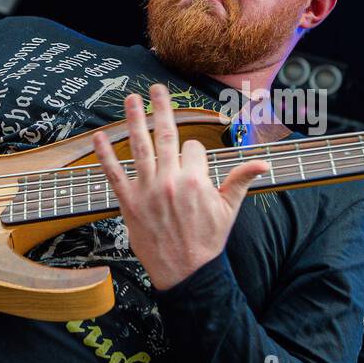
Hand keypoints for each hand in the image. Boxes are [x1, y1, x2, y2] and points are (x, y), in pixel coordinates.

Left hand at [91, 83, 268, 291]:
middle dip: (162, 109)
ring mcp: (147, 190)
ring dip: (135, 119)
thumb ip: (242, 180)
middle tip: (156, 90)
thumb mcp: (230, 209)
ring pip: (140, 146)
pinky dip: (105, 155)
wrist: (186, 272)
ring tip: (131, 99)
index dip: (194, 153)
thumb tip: (264, 163)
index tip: (193, 164)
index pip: (192, 148)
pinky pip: (114, 174)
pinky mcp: (129, 203)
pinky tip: (99, 137)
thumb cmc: (208, 241)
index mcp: (196, 180)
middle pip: (166, 135)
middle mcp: (170, 180)